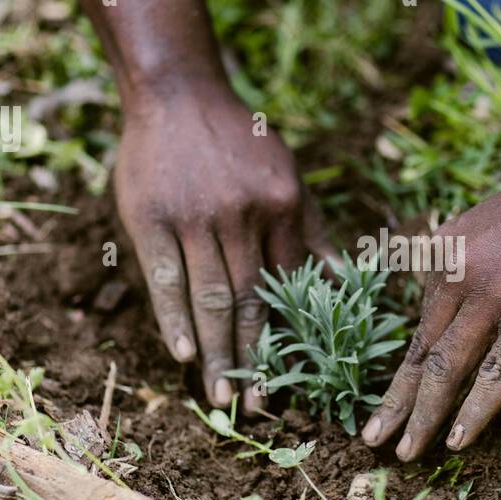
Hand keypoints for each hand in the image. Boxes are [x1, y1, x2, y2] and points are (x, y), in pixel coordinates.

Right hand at [114, 84, 331, 410]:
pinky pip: (166, 278)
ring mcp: (195, 216)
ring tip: (220, 395)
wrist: (179, 93)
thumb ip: (312, 229)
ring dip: (215, 352)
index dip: (290, 335)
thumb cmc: (239, 139)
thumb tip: (349, 280)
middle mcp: (243, 214)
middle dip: (255, 359)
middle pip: (249, 300)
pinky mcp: (151, 218)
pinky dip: (174, 318)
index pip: (288, 284)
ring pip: (209, 297)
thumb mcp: (288, 175)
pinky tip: (182, 353)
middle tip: (258, 407)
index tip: (294, 377)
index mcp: (283, 205)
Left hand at [360, 143, 500, 459]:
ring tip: (405, 455)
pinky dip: (473, 412)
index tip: (387, 405)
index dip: (403, 372)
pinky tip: (457, 441)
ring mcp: (491, 299)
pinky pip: (495, 375)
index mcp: (445, 256)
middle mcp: (457, 278)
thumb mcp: (494, 226)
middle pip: (422, 354)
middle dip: (395, 404)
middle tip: (370, 442)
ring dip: (423, 417)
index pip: (421, 328)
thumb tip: (474, 309)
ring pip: (447, 370)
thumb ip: (476, 265)